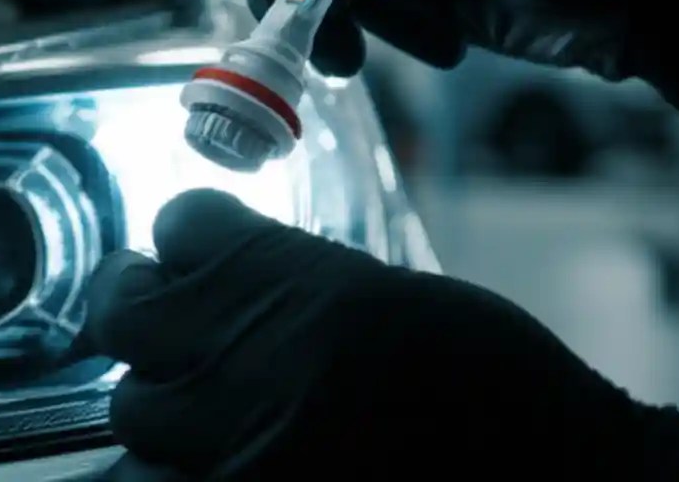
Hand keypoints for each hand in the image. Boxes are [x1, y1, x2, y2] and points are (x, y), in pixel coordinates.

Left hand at [86, 189, 678, 479]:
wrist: (553, 472)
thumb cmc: (488, 379)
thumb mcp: (387, 289)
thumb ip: (288, 277)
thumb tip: (211, 274)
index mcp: (295, 279)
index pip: (178, 223)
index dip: (186, 237)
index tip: (191, 253)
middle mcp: (249, 357)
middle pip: (125, 308)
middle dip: (144, 305)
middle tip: (170, 319)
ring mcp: (236, 445)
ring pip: (130, 405)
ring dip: (160, 400)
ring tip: (205, 407)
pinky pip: (149, 478)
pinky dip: (171, 467)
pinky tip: (205, 459)